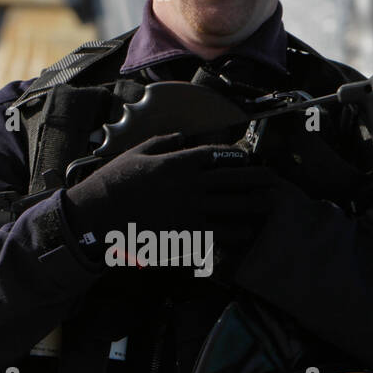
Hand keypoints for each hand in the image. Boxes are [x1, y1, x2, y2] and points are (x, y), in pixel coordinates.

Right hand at [62, 133, 293, 274]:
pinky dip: (234, 232)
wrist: (99, 216)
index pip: (216, 156)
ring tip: (268, 205)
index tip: (249, 159)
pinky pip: (217, 234)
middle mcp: (189, 186)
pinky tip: (245, 231)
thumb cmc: (114, 182)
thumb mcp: (137, 153)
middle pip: (232, 181)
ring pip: (231, 209)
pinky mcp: (184, 234)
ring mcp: (189, 212)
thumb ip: (163, 142)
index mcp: (177, 163)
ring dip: (253, 206)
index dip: (236, 157)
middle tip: (274, 180)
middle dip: (256, 180)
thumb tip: (184, 138)